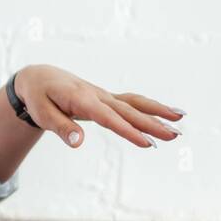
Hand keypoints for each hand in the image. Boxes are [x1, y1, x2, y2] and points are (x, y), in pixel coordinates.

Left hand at [13, 64, 185, 149]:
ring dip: (157, 112)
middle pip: (128, 111)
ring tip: (181, 120)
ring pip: (135, 104)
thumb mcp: (42, 113)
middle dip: (152, 124)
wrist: (40, 78)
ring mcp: (104, 96)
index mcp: (81, 99)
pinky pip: (132, 102)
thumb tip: (79, 142)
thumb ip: (61, 128)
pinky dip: (151, 107)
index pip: (108, 118)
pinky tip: (169, 114)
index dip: (127, 131)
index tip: (147, 143)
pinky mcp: (107, 99)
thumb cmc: (39, 97)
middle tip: (174, 136)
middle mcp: (98, 95)